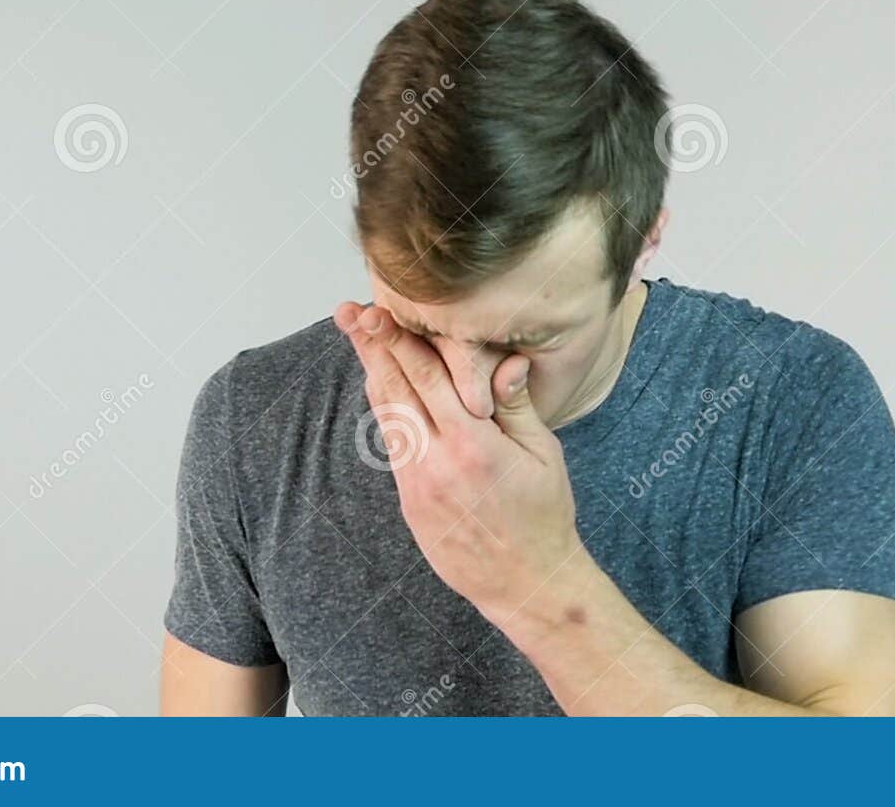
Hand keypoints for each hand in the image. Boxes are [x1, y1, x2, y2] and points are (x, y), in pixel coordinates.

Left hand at [334, 301, 586, 624]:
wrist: (525, 582)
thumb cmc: (544, 514)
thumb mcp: (543, 455)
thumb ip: (516, 405)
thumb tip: (505, 360)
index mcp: (474, 445)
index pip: (428, 380)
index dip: (400, 343)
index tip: (378, 313)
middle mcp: (437, 462)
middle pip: (395, 392)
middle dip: (372, 348)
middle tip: (350, 313)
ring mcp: (418, 484)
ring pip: (387, 417)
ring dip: (372, 375)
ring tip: (356, 339)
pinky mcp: (410, 503)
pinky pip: (394, 446)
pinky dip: (386, 411)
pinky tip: (380, 388)